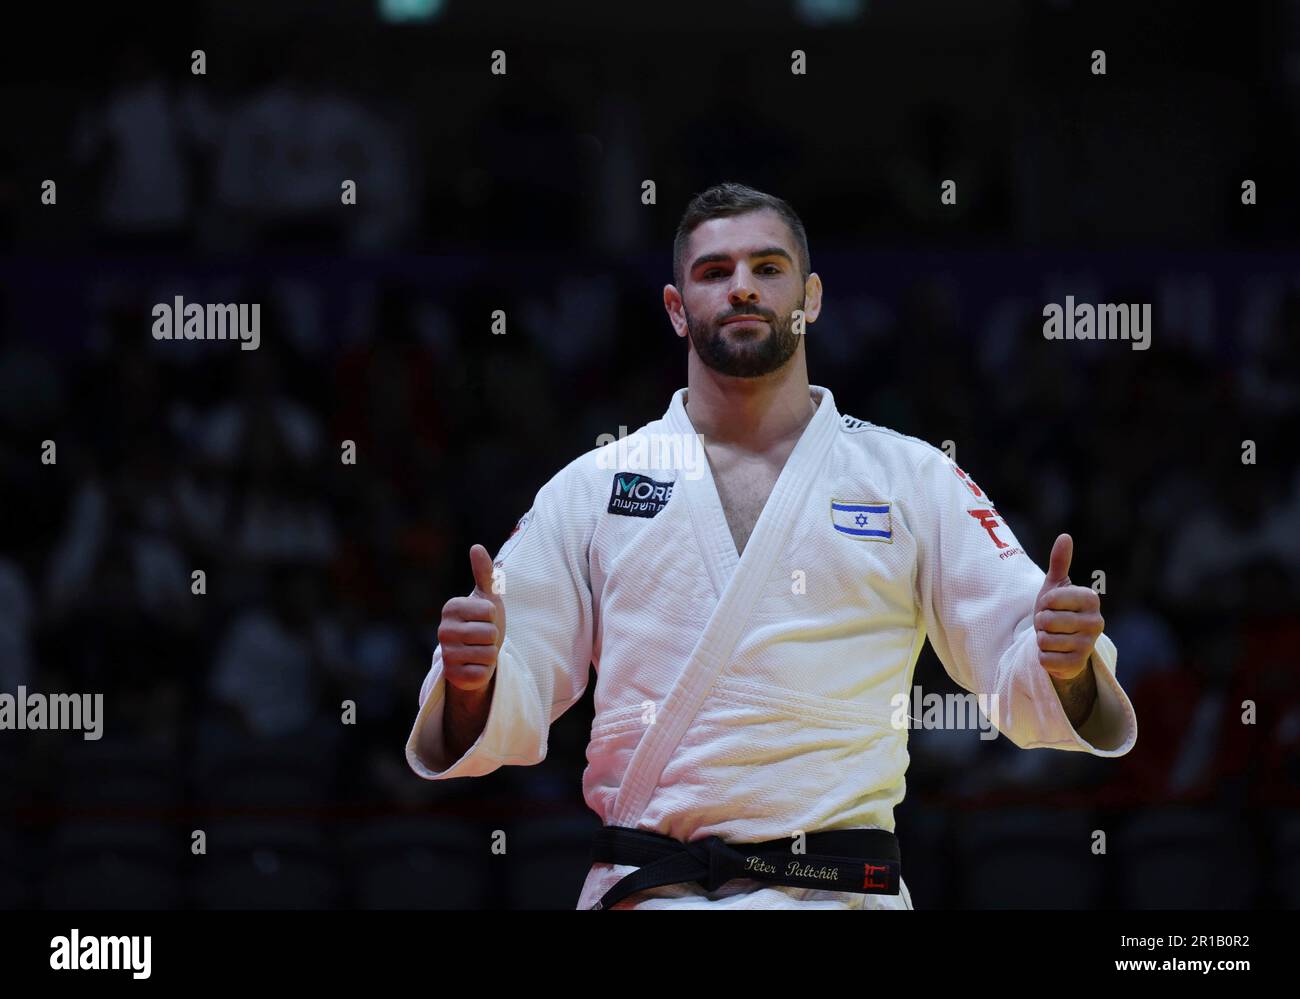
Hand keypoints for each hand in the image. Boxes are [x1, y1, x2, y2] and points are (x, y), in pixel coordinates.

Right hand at [438, 544, 505, 692]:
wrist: (478, 656)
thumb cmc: (484, 623)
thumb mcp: (488, 597)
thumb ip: (485, 573)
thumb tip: (476, 547)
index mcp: (451, 607)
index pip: (489, 611)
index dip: (494, 616)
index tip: (484, 619)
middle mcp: (443, 630)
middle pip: (490, 633)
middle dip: (493, 637)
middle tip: (482, 638)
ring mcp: (446, 653)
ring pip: (488, 653)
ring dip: (490, 654)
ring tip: (479, 651)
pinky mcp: (452, 675)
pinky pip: (481, 672)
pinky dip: (484, 671)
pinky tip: (475, 666)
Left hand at [1033, 533, 1103, 681]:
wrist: (1061, 644)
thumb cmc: (1057, 610)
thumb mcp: (1055, 586)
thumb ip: (1060, 562)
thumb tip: (1065, 536)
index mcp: (1090, 600)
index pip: (1051, 598)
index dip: (1044, 603)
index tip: (1051, 606)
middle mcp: (1096, 622)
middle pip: (1047, 620)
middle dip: (1041, 622)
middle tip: (1050, 624)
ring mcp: (1088, 645)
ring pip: (1044, 639)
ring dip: (1041, 640)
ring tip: (1053, 637)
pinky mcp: (1078, 665)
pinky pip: (1046, 659)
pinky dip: (1043, 656)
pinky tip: (1054, 654)